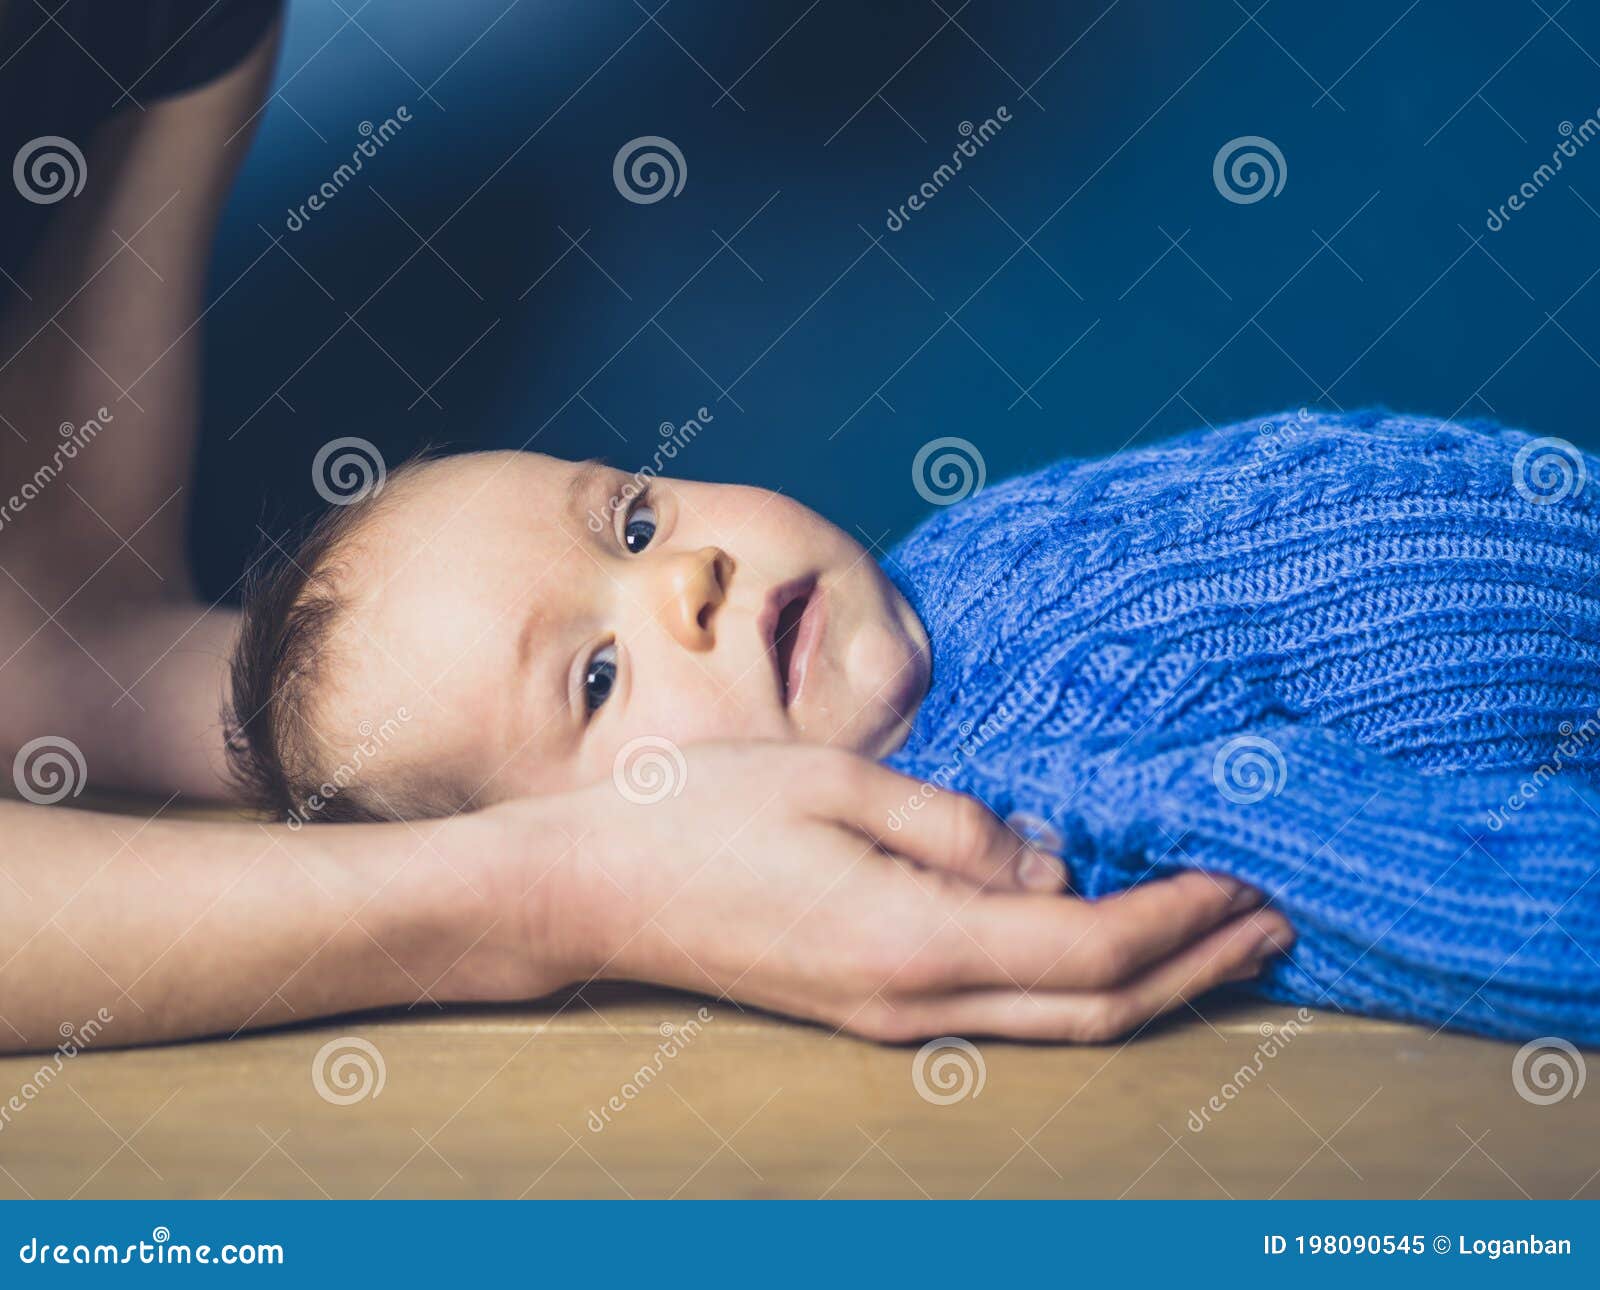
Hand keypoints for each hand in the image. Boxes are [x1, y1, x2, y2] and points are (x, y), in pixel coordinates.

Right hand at [475, 743, 1291, 1042]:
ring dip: (1151, 985)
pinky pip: (1010, 1010)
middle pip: (1093, 1007)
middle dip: (1194, 968)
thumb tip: (1052, 863)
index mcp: (912, 938)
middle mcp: (917, 1002)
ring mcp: (894, 1018)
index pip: (1088, 946)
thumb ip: (956, 826)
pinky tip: (1111, 946)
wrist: (595, 891)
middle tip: (1275, 922)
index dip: (1180, 919)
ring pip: (1059, 1023)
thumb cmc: (703, 816)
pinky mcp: (874, 1010)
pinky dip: (1086, 984)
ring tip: (1224, 943)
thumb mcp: (836, 781)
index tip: (1247, 876)